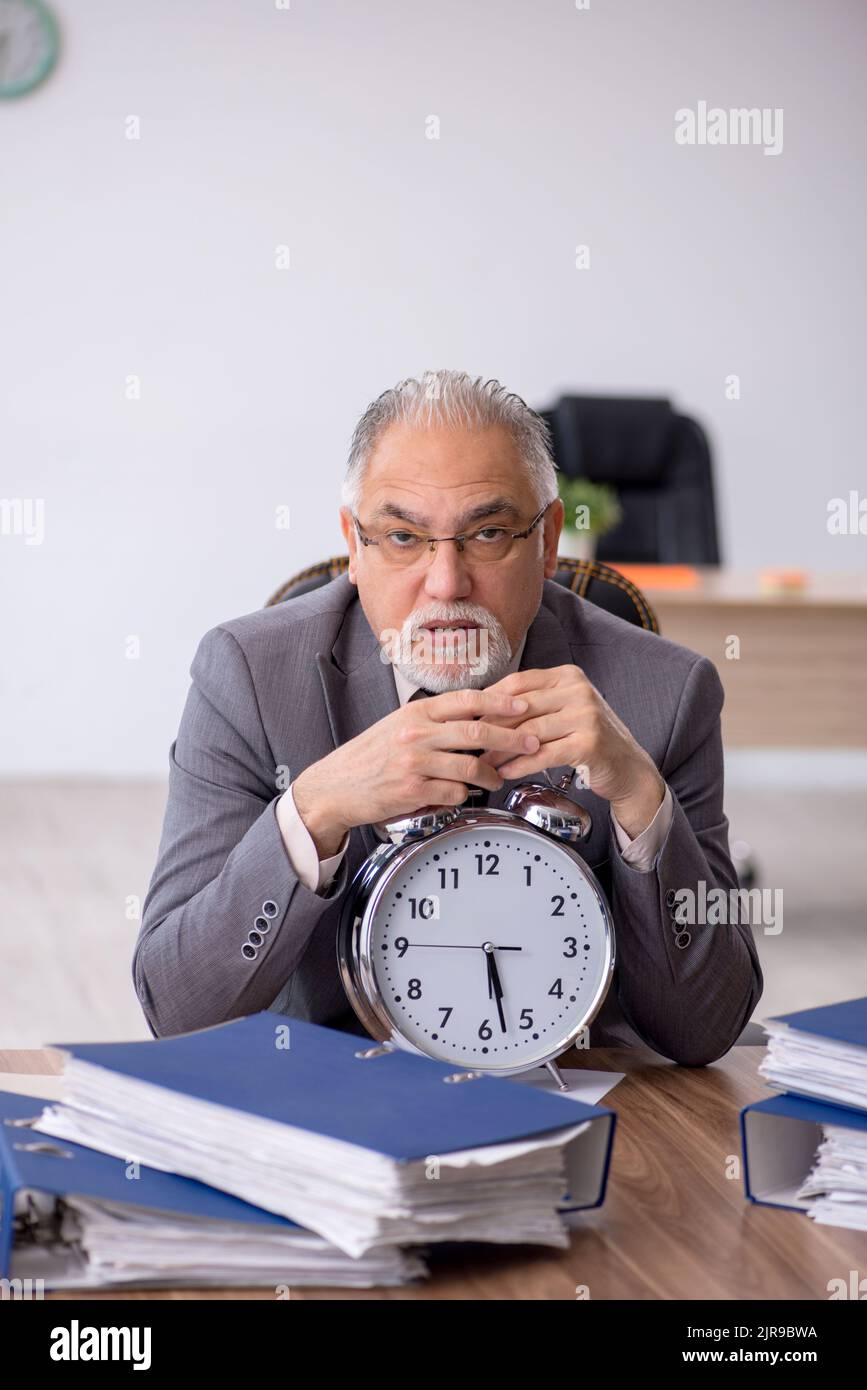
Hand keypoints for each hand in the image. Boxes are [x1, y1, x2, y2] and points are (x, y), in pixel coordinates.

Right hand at [292, 688, 541, 851]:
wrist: (334, 786)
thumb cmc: (369, 756)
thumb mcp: (398, 726)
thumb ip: (433, 720)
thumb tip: (476, 717)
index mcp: (416, 713)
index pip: (467, 700)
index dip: (500, 701)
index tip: (523, 705)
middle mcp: (416, 734)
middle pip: (477, 732)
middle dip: (511, 739)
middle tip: (531, 743)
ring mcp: (413, 763)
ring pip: (470, 767)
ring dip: (491, 776)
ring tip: (496, 779)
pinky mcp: (412, 791)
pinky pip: (454, 793)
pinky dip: (464, 796)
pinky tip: (462, 795)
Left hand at [477, 665, 665, 838]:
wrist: (627, 766)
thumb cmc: (590, 738)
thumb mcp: (564, 710)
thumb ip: (534, 703)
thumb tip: (486, 708)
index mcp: (568, 676)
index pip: (518, 682)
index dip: (490, 699)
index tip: (469, 715)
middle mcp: (578, 690)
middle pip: (521, 706)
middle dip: (491, 727)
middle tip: (470, 742)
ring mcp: (586, 715)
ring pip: (530, 732)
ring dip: (502, 749)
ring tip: (484, 762)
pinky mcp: (589, 742)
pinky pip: (544, 754)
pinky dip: (521, 764)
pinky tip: (507, 772)